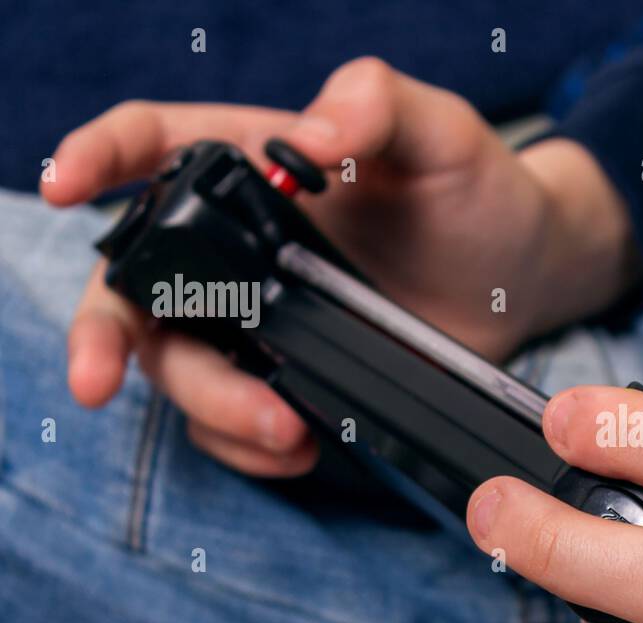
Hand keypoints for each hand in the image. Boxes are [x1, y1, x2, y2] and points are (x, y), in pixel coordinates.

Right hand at [45, 56, 638, 476]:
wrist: (525, 280)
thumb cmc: (480, 191)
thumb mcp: (442, 132)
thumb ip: (378, 103)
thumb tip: (312, 134)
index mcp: (252, 162)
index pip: (151, 144)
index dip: (97, 157)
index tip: (63, 186)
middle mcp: (237, 243)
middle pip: (136, 287)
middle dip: (104, 337)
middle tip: (98, 382)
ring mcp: (258, 315)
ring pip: (181, 367)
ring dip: (212, 408)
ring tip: (286, 427)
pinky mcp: (289, 373)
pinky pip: (233, 419)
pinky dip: (248, 443)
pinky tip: (301, 444)